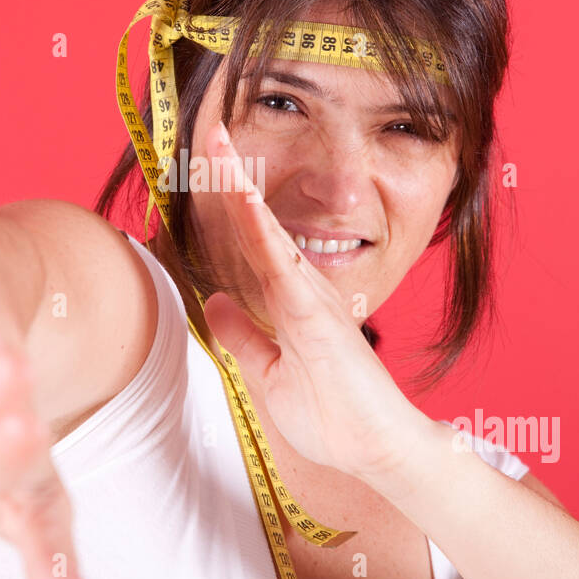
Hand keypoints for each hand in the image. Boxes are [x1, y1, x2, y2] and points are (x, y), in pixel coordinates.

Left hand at [200, 120, 416, 482]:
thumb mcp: (269, 373)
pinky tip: (241, 198)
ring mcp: (309, 296)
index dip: (225, 203)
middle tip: (209, 129)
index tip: (203, 165)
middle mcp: (299, 287)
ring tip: (218, 143)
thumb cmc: (333, 415)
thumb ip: (243, 335)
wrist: (376, 450)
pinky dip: (260, 228)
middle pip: (255, 222)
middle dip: (230, 176)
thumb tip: (214, 302)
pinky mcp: (317, 315)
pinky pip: (283, 263)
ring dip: (240, 187)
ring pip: (267, 230)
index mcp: (288, 299)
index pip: (248, 241)